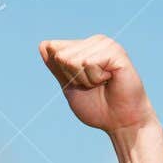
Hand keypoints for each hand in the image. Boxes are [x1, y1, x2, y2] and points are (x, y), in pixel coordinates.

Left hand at [40, 35, 154, 135]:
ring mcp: (107, 44)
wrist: (119, 121)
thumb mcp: (69, 86)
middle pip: (62, 55)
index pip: (54, 50)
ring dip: (86, 79)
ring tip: (103, 83)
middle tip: (94, 85)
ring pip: (75, 60)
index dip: (64, 74)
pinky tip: (110, 80)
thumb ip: (57, 67)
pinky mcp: (116, 51)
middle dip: (74, 77)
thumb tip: (43, 44)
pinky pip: (90, 63)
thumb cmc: (97, 106)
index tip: (81, 83)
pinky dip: (96, 78)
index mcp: (84, 47)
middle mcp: (95, 41)